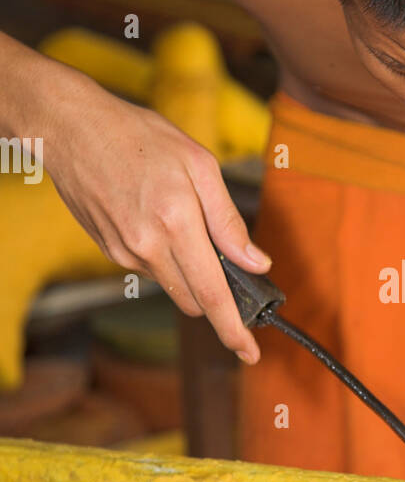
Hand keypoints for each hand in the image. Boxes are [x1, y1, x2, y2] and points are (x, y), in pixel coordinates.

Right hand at [44, 82, 268, 363]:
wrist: (72, 129)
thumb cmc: (140, 136)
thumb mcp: (199, 164)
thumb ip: (228, 220)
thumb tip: (256, 262)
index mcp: (177, 222)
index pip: (212, 294)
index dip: (234, 330)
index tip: (250, 353)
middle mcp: (148, 246)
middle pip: (194, 300)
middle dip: (218, 298)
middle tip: (234, 273)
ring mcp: (125, 253)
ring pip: (173, 285)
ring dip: (190, 272)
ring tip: (186, 221)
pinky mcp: (110, 251)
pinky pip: (151, 268)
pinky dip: (166, 256)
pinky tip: (157, 218)